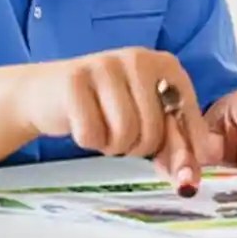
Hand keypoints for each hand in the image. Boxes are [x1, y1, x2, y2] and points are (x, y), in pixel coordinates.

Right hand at [17, 48, 211, 189]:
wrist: (47, 93)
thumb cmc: (105, 108)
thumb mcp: (146, 119)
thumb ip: (172, 146)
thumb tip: (190, 178)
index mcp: (164, 64)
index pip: (186, 111)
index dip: (187, 146)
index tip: (186, 174)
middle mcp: (139, 59)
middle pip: (154, 129)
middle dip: (139, 148)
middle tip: (125, 139)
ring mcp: (105, 65)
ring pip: (125, 133)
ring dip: (114, 146)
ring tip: (106, 130)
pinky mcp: (74, 81)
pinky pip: (92, 134)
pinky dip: (88, 141)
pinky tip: (83, 124)